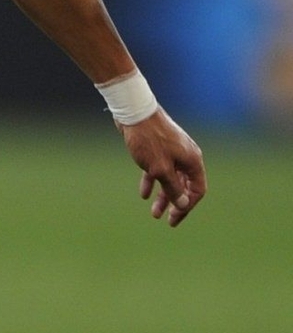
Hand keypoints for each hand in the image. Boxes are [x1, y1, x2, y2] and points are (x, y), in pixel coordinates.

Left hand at [119, 109, 206, 226]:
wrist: (134, 112)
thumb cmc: (149, 140)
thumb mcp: (161, 170)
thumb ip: (173, 189)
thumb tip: (184, 205)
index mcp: (192, 161)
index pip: (197, 190)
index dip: (187, 207)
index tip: (174, 219)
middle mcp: (186, 156)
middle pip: (185, 186)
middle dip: (175, 204)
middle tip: (166, 220)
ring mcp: (173, 152)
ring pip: (171, 179)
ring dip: (164, 196)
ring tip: (154, 213)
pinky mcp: (159, 148)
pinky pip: (159, 170)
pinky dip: (153, 182)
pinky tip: (144, 194)